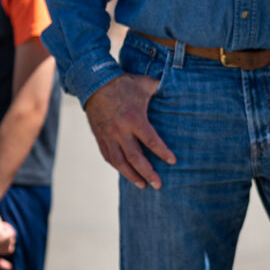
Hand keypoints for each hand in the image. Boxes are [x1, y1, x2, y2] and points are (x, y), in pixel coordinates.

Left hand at [0, 200, 16, 269]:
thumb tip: (10, 248)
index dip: (2, 265)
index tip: (10, 268)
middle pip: (8, 250)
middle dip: (10, 241)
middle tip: (4, 230)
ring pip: (12, 242)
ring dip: (9, 234)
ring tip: (1, 226)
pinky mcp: (1, 239)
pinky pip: (12, 235)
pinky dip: (9, 228)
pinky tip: (1, 224)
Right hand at [84, 74, 175, 188]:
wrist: (93, 83)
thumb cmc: (122, 83)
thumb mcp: (144, 83)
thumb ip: (160, 88)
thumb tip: (176, 87)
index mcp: (134, 118)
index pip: (150, 140)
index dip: (162, 152)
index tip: (172, 161)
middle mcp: (120, 131)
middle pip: (135, 158)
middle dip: (148, 173)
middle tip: (158, 185)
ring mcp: (108, 136)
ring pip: (120, 162)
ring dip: (132, 176)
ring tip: (143, 186)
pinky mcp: (100, 138)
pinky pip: (109, 157)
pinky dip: (118, 168)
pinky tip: (127, 174)